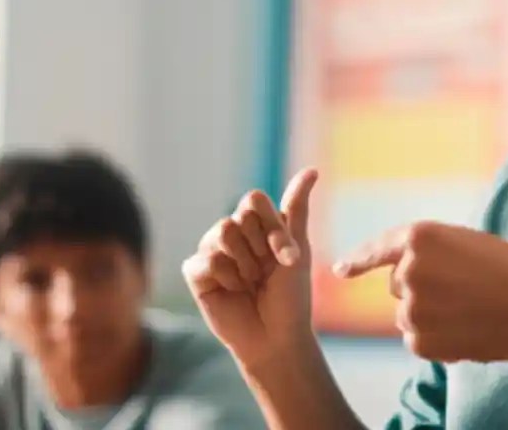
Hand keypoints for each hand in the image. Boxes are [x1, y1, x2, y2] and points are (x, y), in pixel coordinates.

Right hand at [182, 168, 318, 367]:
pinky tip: (233, 292)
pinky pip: (207, 260)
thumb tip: (312, 170)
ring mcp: (211, 251)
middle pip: (238, 217)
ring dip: (244, 265)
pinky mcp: (196, 273)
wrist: (276, 336)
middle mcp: (232, 233)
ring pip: (221, 233)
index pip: (253, 200)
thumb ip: (297, 208)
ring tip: (250, 283)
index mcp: (257, 224)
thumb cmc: (291, 295)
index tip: (287, 257)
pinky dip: (227, 278)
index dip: (272, 228)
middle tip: (265, 275)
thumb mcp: (298, 249)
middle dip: (260, 250)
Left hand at [333, 222, 507, 366]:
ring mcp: (411, 308)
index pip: (380, 246)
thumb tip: (399, 282)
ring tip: (472, 309)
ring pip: (407, 313)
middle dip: (422, 287)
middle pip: (398, 283)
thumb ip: (430, 253)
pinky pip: (417, 339)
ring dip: (431, 314)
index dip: (359, 259)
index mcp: (421, 235)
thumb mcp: (468, 244)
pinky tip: (468, 331)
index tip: (340, 270)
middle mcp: (408, 269)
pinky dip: (438, 339)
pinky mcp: (419, 341)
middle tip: (466, 288)